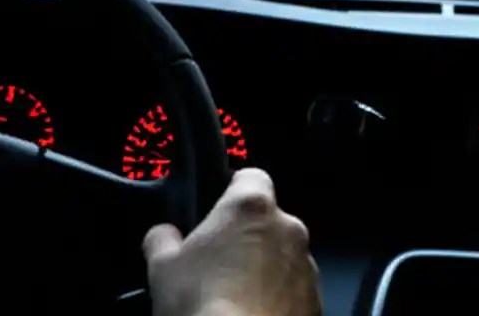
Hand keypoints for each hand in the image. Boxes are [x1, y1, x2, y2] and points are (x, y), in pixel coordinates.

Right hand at [144, 169, 320, 315]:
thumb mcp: (161, 265)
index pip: (250, 176)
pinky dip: (278, 298)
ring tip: (233, 295)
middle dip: (246, 237)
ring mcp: (307, 268)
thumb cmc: (202, 303)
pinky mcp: (317, 301)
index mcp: (250, 207)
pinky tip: (251, 313)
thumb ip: (162, 238)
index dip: (232, 190)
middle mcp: (288, 230)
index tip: (218, 209)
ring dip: (264, 269)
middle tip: (217, 262)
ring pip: (283, 257)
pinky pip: (294, 290)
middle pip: (266, 221)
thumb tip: (163, 235)